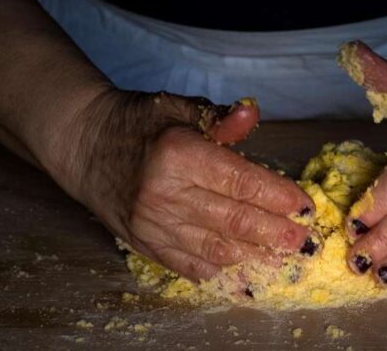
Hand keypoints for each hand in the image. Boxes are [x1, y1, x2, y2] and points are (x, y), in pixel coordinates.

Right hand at [49, 90, 316, 282]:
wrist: (83, 144)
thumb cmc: (137, 122)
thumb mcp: (177, 106)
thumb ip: (219, 117)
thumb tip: (252, 115)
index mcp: (179, 155)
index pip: (240, 181)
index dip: (277, 196)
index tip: (303, 206)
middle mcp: (166, 194)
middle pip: (233, 221)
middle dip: (274, 234)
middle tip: (304, 242)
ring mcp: (154, 225)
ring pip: (215, 249)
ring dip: (255, 258)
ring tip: (284, 262)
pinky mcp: (145, 244)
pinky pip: (188, 266)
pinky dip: (220, 275)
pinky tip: (245, 279)